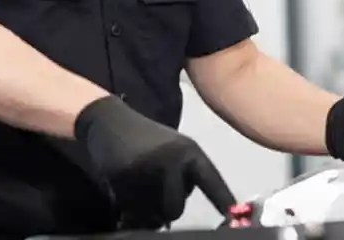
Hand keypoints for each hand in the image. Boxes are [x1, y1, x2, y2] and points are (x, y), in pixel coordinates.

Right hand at [75, 96, 236, 228]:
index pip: (212, 184)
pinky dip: (128, 208)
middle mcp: (171, 160)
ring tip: (138, 186)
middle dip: (166, 207)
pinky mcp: (122, 176)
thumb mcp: (174, 151)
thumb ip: (185, 178)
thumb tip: (183, 215)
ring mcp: (146, 168)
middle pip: (176, 208)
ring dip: (145, 209)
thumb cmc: (147, 140)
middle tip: (155, 192)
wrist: (109, 121)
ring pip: (152, 212)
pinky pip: (130, 209)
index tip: (234, 223)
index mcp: (190, 152)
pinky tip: (125, 188)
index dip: (223, 204)